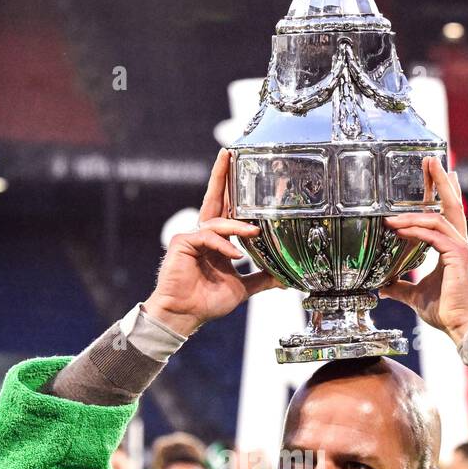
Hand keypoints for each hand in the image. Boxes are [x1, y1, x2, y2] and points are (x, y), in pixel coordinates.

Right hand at [144, 149, 279, 335]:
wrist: (184, 316)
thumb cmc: (206, 302)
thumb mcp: (242, 288)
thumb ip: (261, 279)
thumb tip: (284, 279)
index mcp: (218, 241)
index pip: (231, 211)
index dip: (242, 196)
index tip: (257, 180)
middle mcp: (204, 234)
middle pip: (215, 199)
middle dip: (223, 175)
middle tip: (230, 153)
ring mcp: (192, 237)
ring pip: (217, 220)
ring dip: (237, 224)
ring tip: (254, 231)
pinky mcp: (183, 243)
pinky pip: (207, 236)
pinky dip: (224, 245)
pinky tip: (236, 256)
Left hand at [379, 157, 467, 345]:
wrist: (462, 326)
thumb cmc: (446, 311)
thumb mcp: (416, 296)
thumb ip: (400, 287)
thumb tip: (383, 286)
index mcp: (452, 249)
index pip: (446, 215)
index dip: (441, 193)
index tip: (435, 175)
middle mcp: (459, 244)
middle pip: (451, 204)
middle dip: (440, 181)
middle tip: (429, 161)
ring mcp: (460, 248)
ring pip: (439, 218)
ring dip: (414, 211)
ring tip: (392, 211)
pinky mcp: (458, 256)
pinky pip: (434, 236)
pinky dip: (415, 231)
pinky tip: (399, 230)